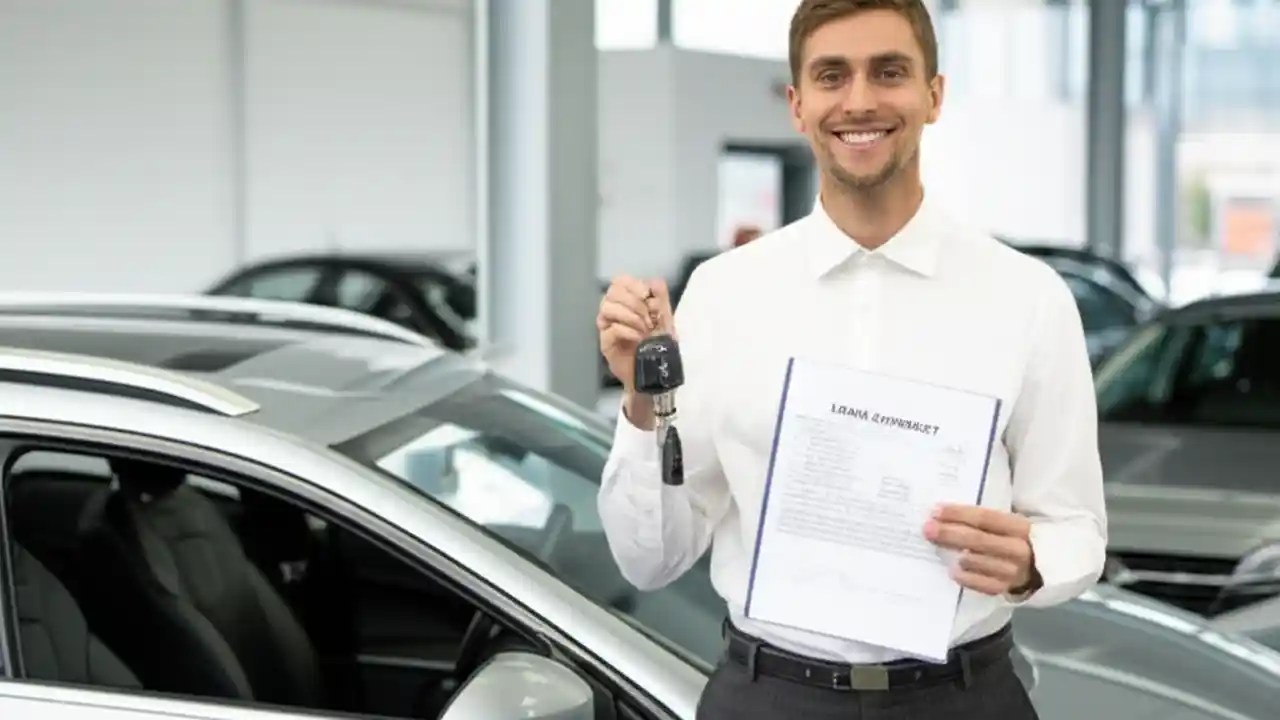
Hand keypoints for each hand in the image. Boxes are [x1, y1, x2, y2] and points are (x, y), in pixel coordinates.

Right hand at [596, 275, 673, 391]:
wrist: (655, 370)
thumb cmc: (658, 342)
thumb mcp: (666, 317)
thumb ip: (662, 297)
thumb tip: (655, 282)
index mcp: (628, 300)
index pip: (621, 281)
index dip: (634, 285)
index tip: (648, 296)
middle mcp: (614, 310)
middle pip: (613, 291)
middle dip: (634, 302)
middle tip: (649, 318)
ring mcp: (607, 325)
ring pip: (607, 307)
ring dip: (630, 316)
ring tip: (644, 329)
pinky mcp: (605, 342)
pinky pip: (611, 328)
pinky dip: (627, 330)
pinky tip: (638, 338)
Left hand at [923, 504, 1037, 596]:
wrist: (1037, 566)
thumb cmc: (1012, 539)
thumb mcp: (1007, 524)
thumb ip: (983, 520)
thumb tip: (945, 513)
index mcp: (1019, 527)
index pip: (985, 518)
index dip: (959, 514)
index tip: (936, 510)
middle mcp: (1018, 549)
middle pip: (978, 539)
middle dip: (949, 532)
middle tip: (927, 528)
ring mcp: (1013, 571)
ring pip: (978, 562)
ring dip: (954, 554)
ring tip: (935, 545)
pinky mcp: (1005, 589)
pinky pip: (982, 584)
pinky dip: (966, 577)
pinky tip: (952, 570)